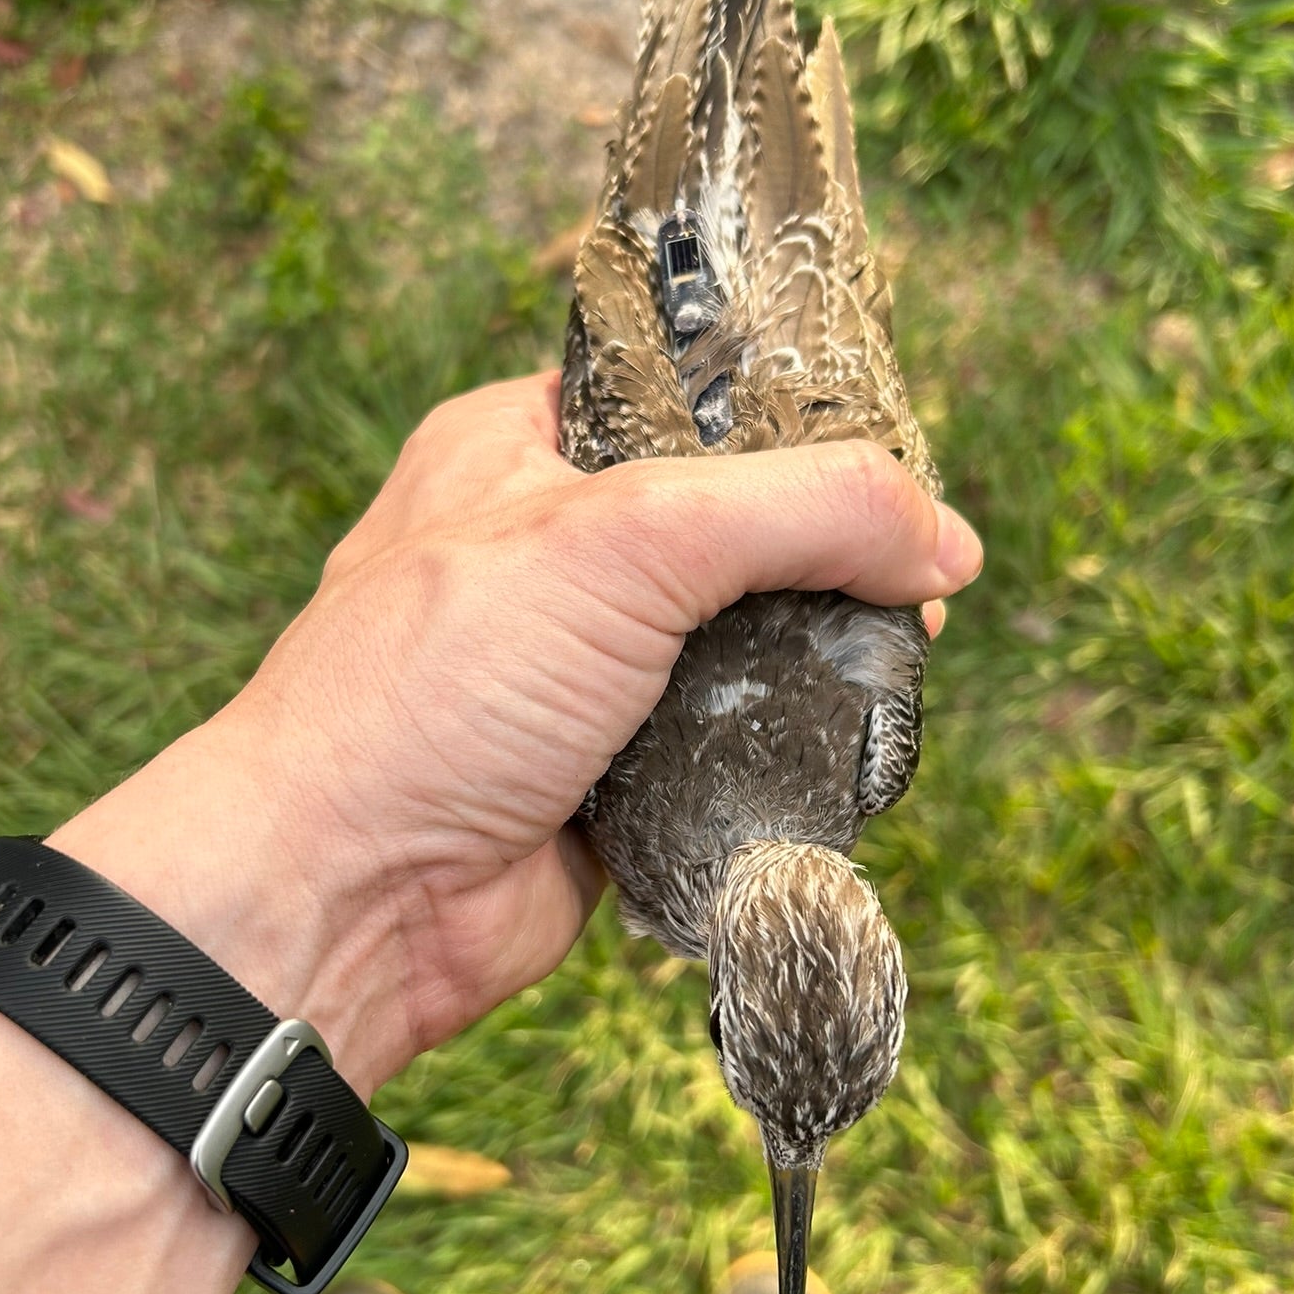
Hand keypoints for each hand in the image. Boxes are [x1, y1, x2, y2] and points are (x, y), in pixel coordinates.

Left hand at [51, 371, 981, 1094]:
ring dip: (813, 661)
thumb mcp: (621, 541)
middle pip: (736, 524)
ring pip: (743, 641)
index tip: (894, 453)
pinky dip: (781, 752)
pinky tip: (831, 750)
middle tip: (913, 580)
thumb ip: (797, 510)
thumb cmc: (429, 692)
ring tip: (891, 665)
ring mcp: (582, 669)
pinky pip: (731, 746)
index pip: (687, 394)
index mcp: (520, 446)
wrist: (350, 899)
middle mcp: (551, 551)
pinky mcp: (613, 774)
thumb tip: (943, 539)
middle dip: (826, 555)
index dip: (795, 418)